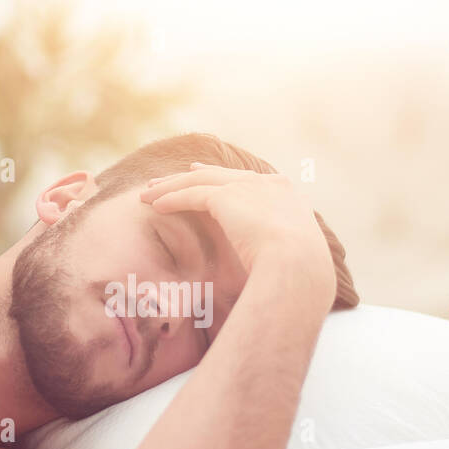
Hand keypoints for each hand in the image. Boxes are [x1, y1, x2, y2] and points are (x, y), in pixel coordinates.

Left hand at [140, 162, 335, 308]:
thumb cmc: (301, 275)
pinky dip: (171, 199)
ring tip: (148, 194)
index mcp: (287, 196)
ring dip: (171, 187)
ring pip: (200, 180)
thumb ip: (282, 255)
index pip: (247, 179)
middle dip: (190, 176)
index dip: (222, 177)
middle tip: (167, 181)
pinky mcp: (225, 197)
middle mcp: (267, 184)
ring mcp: (247, 187)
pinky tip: (154, 206)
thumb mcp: (296, 260)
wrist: (299, 265)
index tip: (201, 173)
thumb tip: (278, 273)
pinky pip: (191, 194)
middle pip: (220, 175)